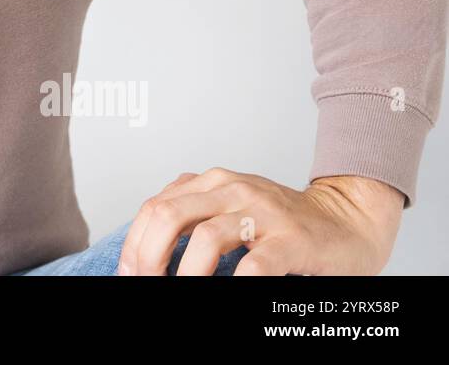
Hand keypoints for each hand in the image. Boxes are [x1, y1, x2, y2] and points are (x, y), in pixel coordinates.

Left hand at [115, 167, 404, 275]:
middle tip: (145, 284)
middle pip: (169, 216)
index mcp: (211, 183)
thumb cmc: (283, 225)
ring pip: (206, 237)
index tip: (128, 273)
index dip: (134, 244)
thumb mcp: (230, 209)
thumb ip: (193, 218)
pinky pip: (255, 264)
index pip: (155, 207)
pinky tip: (228, 293)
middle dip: (148, 256)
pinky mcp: (292, 241)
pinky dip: (234, 283)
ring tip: (179, 294)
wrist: (349, 220)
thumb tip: (144, 255)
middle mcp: (233, 189)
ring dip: (185, 273)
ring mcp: (263, 213)